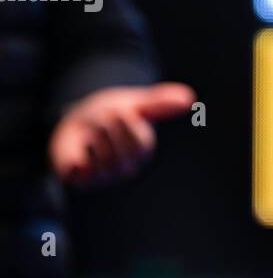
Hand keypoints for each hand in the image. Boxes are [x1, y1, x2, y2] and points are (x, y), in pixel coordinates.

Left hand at [48, 82, 195, 186]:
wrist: (80, 123)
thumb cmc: (113, 114)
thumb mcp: (138, 103)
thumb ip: (162, 103)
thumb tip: (190, 99)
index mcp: (142, 150)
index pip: (139, 147)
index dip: (127, 129)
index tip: (119, 111)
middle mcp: (125, 166)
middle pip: (121, 157)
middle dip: (111, 133)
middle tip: (105, 114)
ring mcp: (102, 175)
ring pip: (102, 166)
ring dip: (96, 143)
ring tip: (91, 125)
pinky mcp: (79, 178)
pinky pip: (78, 177)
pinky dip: (78, 166)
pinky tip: (78, 155)